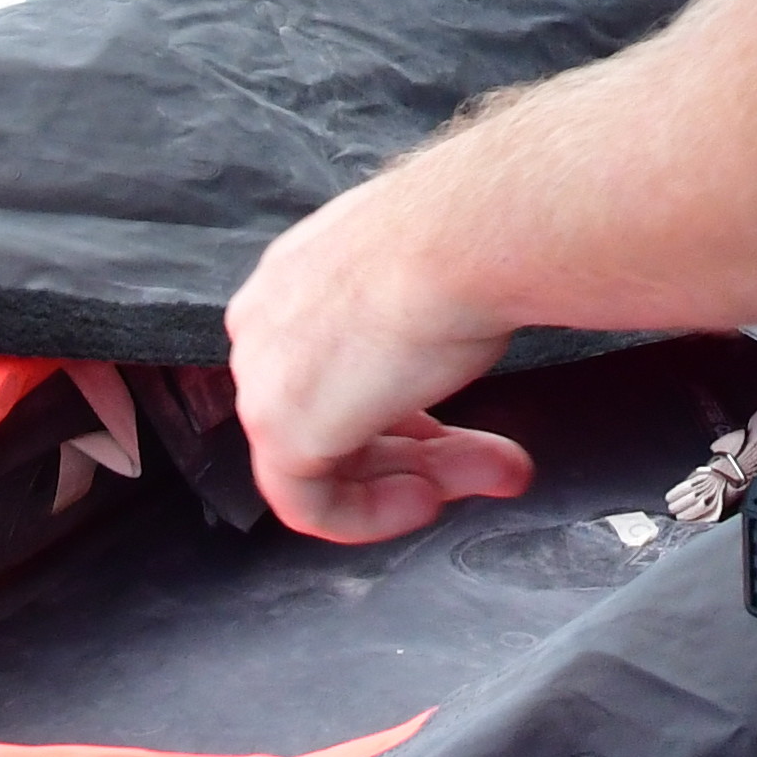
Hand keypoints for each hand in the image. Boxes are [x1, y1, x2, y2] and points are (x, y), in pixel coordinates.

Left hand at [226, 179, 536, 543]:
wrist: (460, 240)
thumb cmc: (461, 241)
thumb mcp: (430, 278)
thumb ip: (412, 323)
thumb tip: (454, 342)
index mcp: (296, 278)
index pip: (341, 367)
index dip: (410, 407)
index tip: (459, 424)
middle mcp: (266, 323)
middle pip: (342, 415)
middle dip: (426, 448)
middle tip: (495, 463)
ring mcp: (262, 378)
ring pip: (334, 459)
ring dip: (421, 477)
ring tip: (493, 476)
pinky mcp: (277, 431)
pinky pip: (309, 505)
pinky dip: (371, 516)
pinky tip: (427, 500)